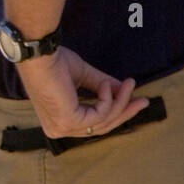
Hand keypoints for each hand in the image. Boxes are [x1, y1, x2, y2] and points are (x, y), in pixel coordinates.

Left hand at [15, 46, 149, 138]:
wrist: (40, 54)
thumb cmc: (52, 62)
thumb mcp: (83, 76)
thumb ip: (102, 86)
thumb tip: (123, 90)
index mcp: (58, 120)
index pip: (92, 124)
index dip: (116, 113)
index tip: (136, 100)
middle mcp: (58, 128)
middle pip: (102, 126)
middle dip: (125, 112)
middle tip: (143, 100)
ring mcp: (62, 127)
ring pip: (104, 120)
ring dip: (121, 101)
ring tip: (130, 83)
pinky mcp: (68, 121)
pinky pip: (100, 114)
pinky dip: (107, 99)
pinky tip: (106, 84)